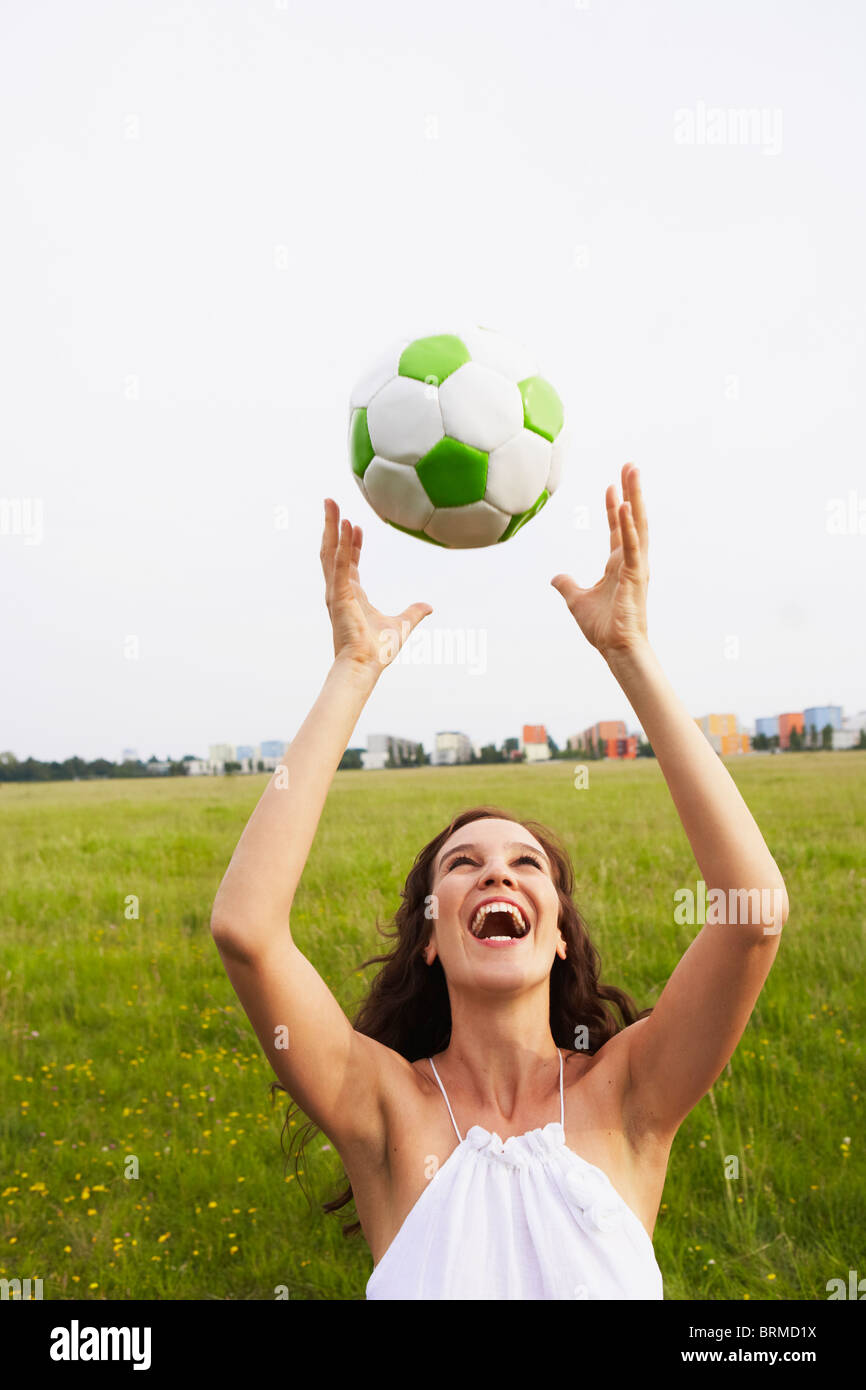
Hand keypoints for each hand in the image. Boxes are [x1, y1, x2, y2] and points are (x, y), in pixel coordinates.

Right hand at [320, 498, 432, 673]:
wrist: (366, 665)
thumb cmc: (378, 651)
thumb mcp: (402, 625)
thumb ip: (414, 613)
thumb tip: (429, 606)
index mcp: (351, 595)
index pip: (349, 562)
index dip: (351, 543)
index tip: (355, 525)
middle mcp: (339, 590)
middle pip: (332, 550)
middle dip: (331, 525)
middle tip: (330, 502)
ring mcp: (336, 591)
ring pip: (330, 551)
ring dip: (330, 525)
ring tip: (331, 503)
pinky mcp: (338, 594)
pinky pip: (340, 563)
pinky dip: (342, 543)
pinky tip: (345, 524)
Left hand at [550, 464, 648, 657]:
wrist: (616, 649)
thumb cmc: (603, 628)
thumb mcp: (576, 601)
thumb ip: (567, 585)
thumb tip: (555, 577)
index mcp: (619, 565)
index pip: (616, 528)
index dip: (613, 506)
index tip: (611, 485)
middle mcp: (630, 561)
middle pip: (631, 518)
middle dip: (631, 490)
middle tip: (630, 465)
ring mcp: (636, 567)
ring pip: (636, 524)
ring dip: (634, 497)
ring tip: (632, 472)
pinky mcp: (636, 576)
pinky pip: (632, 546)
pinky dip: (628, 526)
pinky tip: (624, 505)